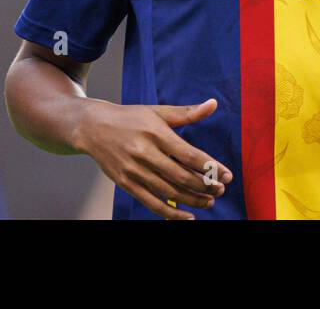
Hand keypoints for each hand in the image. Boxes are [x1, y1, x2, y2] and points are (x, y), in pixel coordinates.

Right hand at [73, 98, 233, 219]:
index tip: (227, 176)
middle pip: (181, 176)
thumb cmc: (131, 118)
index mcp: (157, 133)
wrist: (93, 127)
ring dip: (192, 200)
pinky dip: (170, 214)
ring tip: (209, 202)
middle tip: (220, 190)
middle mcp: (145, 153)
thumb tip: (214, 104)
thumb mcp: (159, 112)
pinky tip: (187, 216)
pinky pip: (151, 203)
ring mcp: (134, 170)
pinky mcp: (126, 183)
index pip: (190, 155)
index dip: (211, 168)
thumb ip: (188, 113)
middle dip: (204, 186)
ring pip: (169, 192)